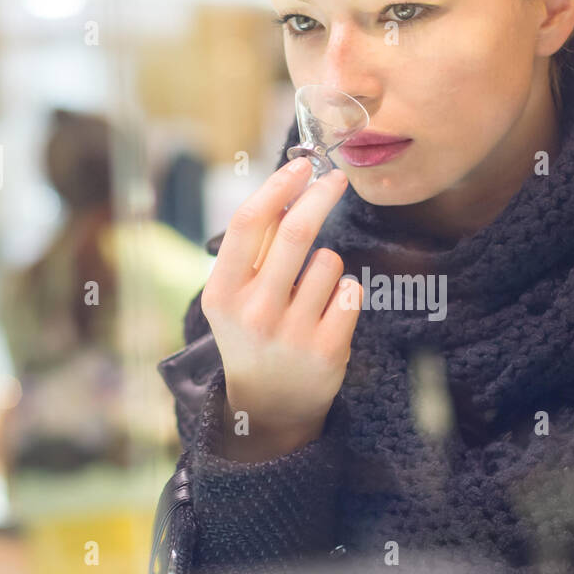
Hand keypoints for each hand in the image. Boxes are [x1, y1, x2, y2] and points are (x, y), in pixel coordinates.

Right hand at [201, 159, 361, 461]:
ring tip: (311, 293)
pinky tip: (327, 316)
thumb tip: (289, 183)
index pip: (249, 224)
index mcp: (222, 294)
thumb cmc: (253, 334)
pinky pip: (351, 292)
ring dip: (328, 265)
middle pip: (297, 232)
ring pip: (330, 262)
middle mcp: (254, 312)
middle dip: (321, 196)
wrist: (270, 406)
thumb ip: (257, 248)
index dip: (278, 188)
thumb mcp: (235, 296)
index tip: (301, 166)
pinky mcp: (328, 350)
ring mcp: (292, 334)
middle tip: (337, 179)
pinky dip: (345, 294)